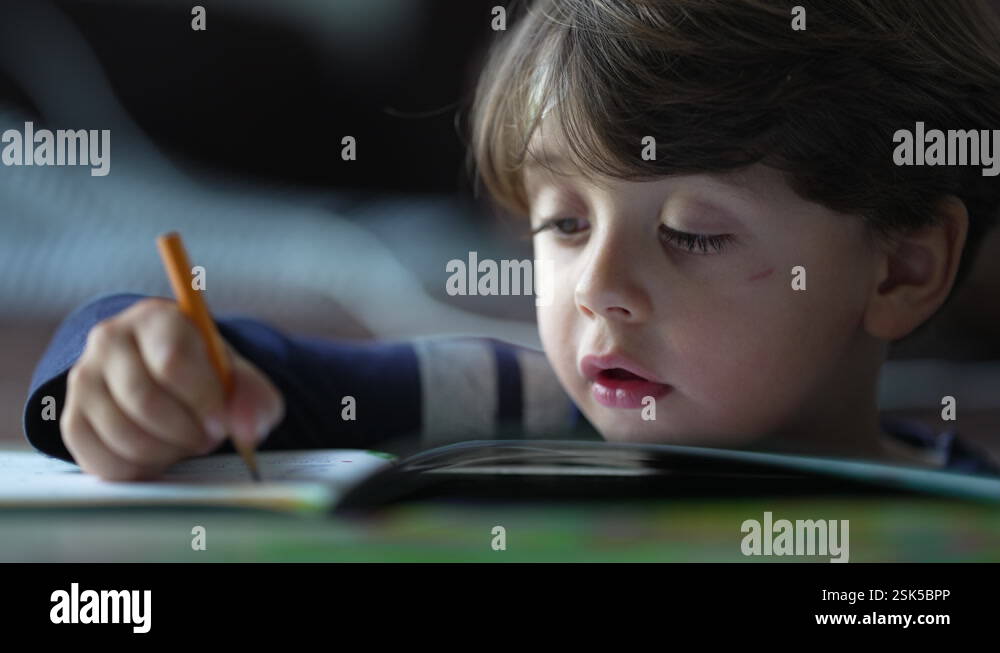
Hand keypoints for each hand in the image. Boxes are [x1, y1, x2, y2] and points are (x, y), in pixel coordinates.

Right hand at [60, 297, 284, 479]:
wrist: (165, 378)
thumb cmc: (206, 375)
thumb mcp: (239, 378)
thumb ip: (253, 398)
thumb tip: (247, 430)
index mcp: (157, 318)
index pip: (172, 362)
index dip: (202, 401)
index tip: (221, 423)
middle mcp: (110, 339)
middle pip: (144, 400)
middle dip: (185, 432)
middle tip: (206, 438)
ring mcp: (84, 377)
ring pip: (122, 432)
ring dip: (165, 452)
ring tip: (186, 443)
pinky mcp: (72, 417)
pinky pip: (99, 459)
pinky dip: (138, 469)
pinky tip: (160, 456)